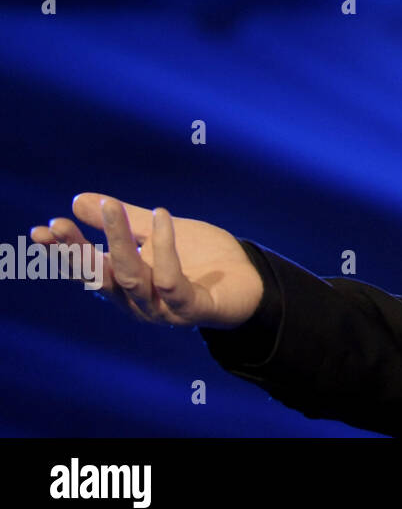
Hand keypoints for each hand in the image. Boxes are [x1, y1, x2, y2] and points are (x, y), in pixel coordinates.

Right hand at [29, 193, 263, 328]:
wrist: (251, 279)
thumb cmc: (202, 258)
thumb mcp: (158, 233)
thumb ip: (123, 222)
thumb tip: (78, 200)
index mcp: (126, 285)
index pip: (88, 270)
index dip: (64, 252)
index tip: (43, 230)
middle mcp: (138, 302)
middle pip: (102, 277)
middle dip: (78, 251)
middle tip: (60, 223)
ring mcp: (163, 308)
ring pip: (132, 277)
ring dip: (118, 242)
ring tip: (111, 206)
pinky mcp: (191, 309)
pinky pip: (172, 280)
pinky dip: (164, 247)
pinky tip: (161, 216)